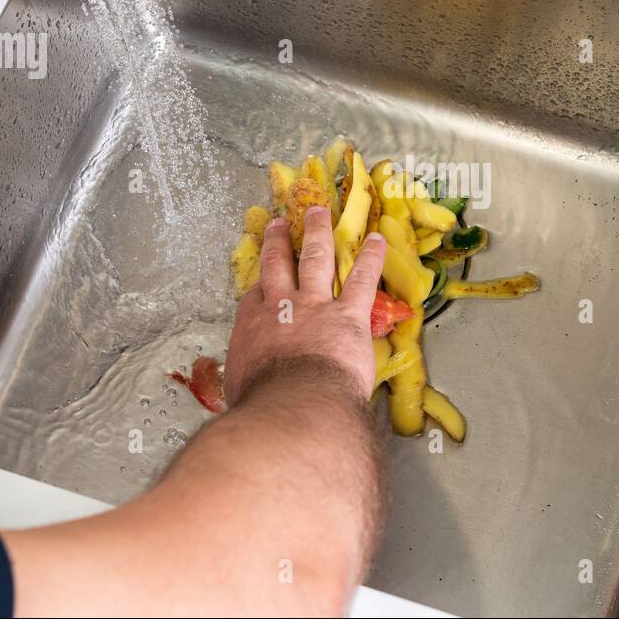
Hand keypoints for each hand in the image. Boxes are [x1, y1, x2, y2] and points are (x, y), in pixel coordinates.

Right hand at [223, 208, 385, 406]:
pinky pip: (361, 279)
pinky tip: (376, 240)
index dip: (261, 283)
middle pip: (278, 265)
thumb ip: (249, 378)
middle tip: (280, 224)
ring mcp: (315, 306)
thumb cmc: (264, 405)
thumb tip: (253, 389)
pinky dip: (370, 258)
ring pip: (316, 259)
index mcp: (252, 329)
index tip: (263, 274)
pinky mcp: (348, 315)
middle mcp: (281, 308)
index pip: (255, 297)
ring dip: (318, 233)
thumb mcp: (242, 389)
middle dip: (279, 242)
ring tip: (319, 213)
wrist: (294, 405)